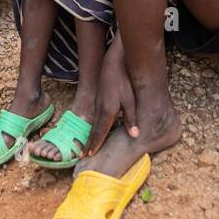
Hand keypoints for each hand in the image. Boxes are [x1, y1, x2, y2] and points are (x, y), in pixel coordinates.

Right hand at [86, 34, 137, 154]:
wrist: (114, 63)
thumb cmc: (124, 80)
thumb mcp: (130, 100)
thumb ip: (131, 118)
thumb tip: (135, 136)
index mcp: (108, 111)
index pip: (100, 132)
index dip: (95, 144)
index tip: (89, 155)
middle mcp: (100, 109)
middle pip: (94, 130)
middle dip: (89, 143)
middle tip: (82, 155)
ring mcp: (98, 103)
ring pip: (94, 123)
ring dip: (90, 135)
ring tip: (87, 146)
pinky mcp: (99, 98)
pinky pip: (95, 116)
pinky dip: (93, 126)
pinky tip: (96, 129)